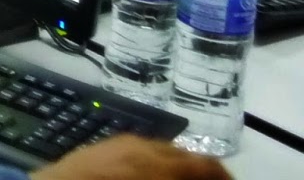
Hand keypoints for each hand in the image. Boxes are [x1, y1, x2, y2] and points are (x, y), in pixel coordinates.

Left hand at [32, 136, 229, 179]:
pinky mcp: (95, 147)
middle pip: (184, 155)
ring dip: (173, 168)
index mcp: (159, 164)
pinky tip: (145, 179)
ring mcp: (116, 143)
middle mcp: (141, 146)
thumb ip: (181, 178)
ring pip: (158, 150)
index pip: (207, 166)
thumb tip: (200, 177)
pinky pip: (133, 151)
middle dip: (199, 174)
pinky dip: (148, 164)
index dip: (223, 177)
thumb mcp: (155, 178)